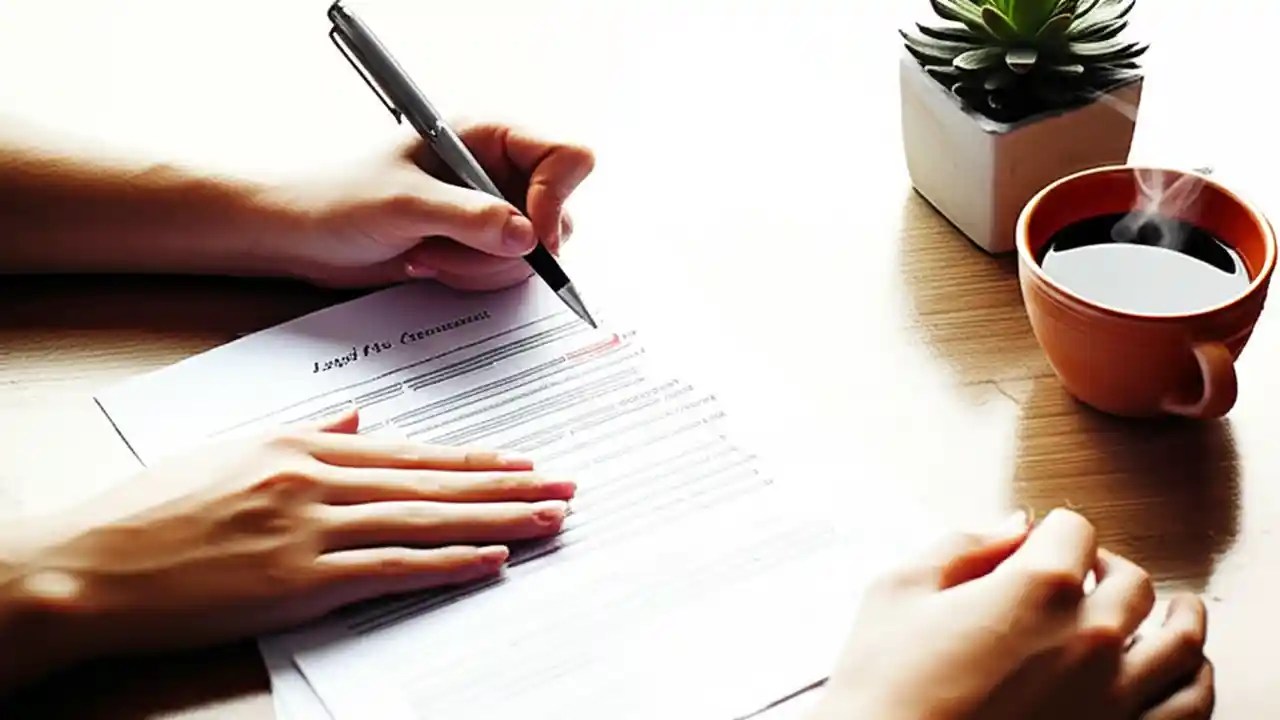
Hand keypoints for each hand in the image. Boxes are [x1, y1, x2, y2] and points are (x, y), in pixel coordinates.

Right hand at [1, 409, 573, 678]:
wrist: (89, 564)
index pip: (409, 451)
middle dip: (506, 484)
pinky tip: (491, 560)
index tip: (520, 460)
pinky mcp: (297, 582)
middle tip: (564, 485)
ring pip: (425, 519)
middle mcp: (315, 478)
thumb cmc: (154, 510)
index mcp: (300, 443)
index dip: (471, 458)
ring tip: (548, 519)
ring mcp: (309, 530)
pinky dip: (447, 563)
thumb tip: (362, 420)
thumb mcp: (231, 451)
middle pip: (432, 481)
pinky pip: (391, 569)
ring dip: (496, 520)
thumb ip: (307, 434)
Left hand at [269, 121, 594, 289]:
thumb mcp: (404, 204)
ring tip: (429, 254)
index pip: (565, 157)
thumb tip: (528, 237)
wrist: (302, 237)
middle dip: (505, 247)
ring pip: (532, 254)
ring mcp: (491, 211)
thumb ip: (469, 218)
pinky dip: (472, 279)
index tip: (530, 236)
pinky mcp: (479, 245)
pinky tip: (430, 263)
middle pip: (557, 215)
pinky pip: (507, 273)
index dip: (556, 198)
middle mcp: (497, 169)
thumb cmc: (337, 200)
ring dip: (481, 268)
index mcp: (487, 135)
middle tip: (453, 247)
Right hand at [811, 509, 1213, 719]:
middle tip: (1091, 575)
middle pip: (1132, 581)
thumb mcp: (898, 592)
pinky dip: (1193, 682)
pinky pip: (1188, 709)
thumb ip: (961, 547)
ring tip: (1176, 613)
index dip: (1053, 530)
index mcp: (1036, 589)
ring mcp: (1113, 698)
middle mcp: (1090, 639)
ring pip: (1181, 644)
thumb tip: (1010, 528)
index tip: (1042, 543)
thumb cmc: (884, 690)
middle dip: (1109, 568)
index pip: (1074, 529)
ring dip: (1178, 618)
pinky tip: (1183, 674)